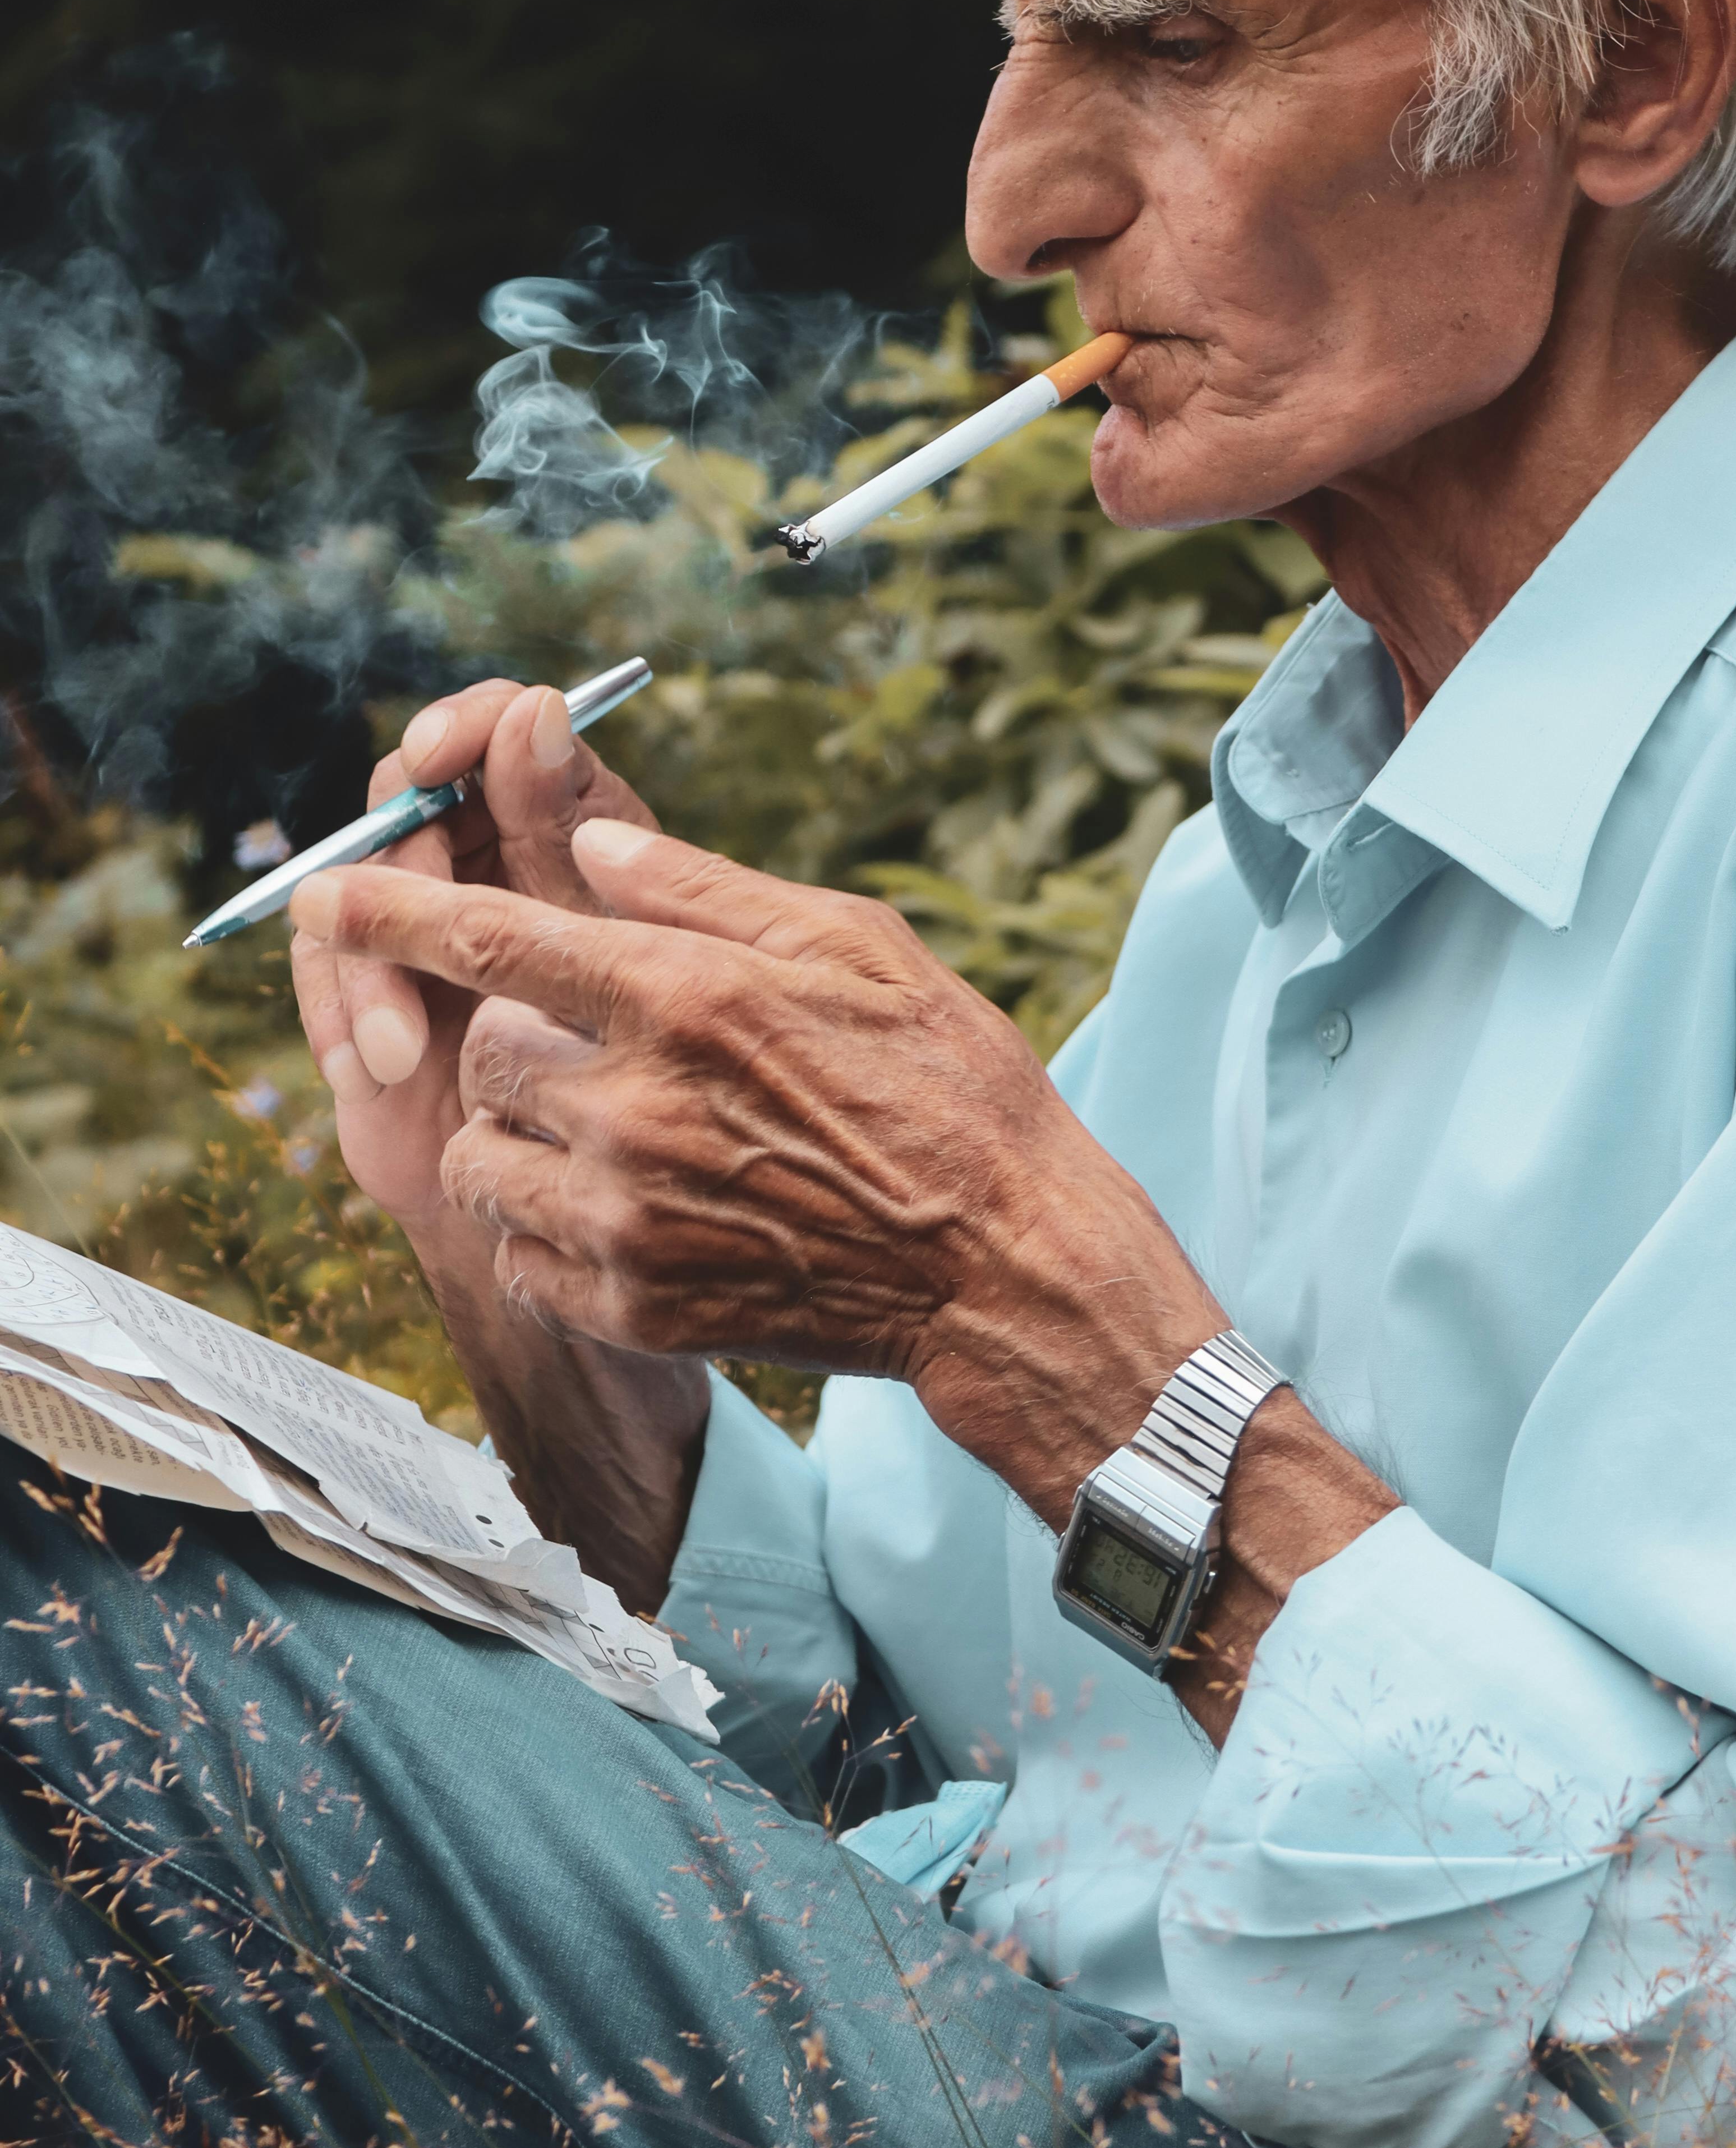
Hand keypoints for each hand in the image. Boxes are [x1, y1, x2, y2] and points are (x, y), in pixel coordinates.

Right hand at [288, 680, 659, 1237]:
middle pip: (400, 806)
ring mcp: (410, 922)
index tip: (438, 755)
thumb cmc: (635, 1060)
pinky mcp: (365, 988)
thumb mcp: (614, 938)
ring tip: (400, 1053)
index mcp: (551, 822)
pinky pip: (323, 975)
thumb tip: (535, 708)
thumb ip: (569, 825)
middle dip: (398, 868)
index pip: (494, 732)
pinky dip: (340, 1021)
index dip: (460, 728)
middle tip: (414, 923)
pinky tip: (374, 1075)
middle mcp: (473, 858)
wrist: (587, 1190)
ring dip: (365, 971)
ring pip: (347, 895)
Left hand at [291, 824, 1226, 1522]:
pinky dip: (548, 1228)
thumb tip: (584, 840)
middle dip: (529, 1042)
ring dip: (524, 1138)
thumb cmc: (947, 1083)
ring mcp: (628, 1218)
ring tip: (619, 1138)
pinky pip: (518, 1255)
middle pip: (486, 1052)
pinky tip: (634, 1213)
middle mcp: (638, 1106)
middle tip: (619, 1056)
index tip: (321, 893)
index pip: (489, 938)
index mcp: (689, 996)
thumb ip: (705, 891)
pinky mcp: (633, 1307)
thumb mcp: (856, 946)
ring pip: (482, 1159)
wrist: (1003, 1265)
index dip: (388, 910)